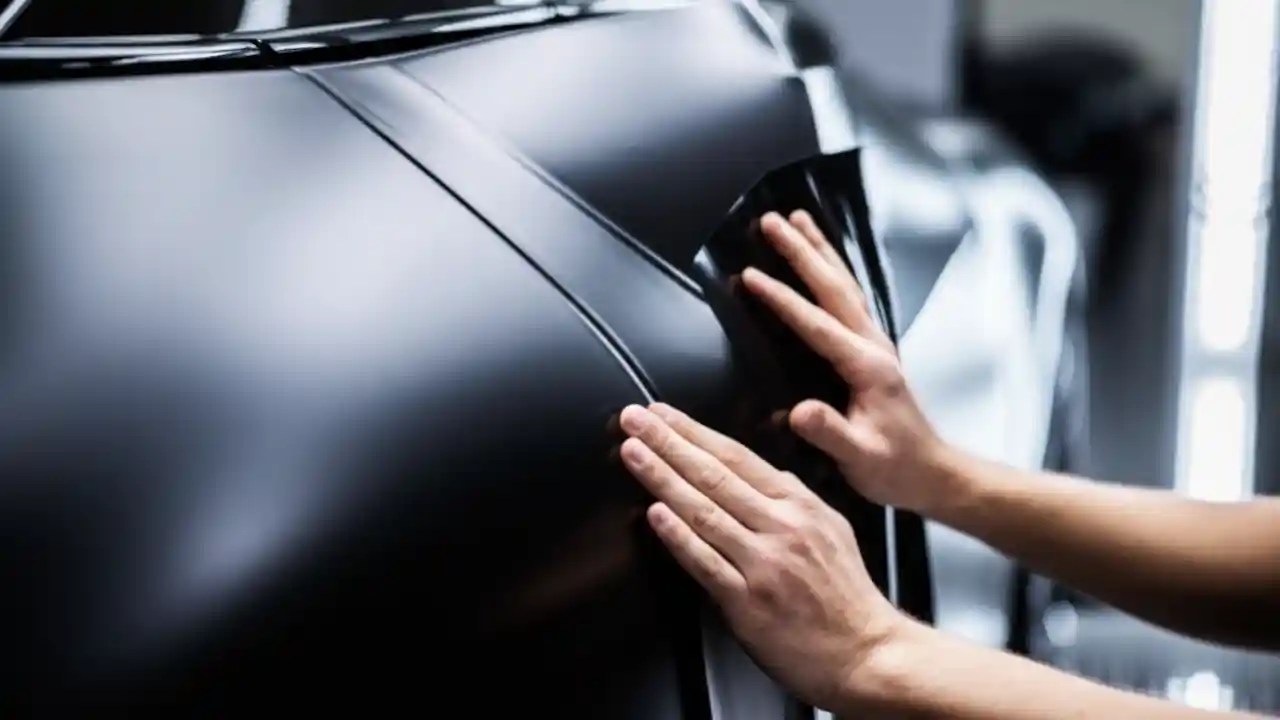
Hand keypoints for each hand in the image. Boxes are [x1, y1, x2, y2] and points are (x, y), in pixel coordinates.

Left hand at [617, 402, 901, 711]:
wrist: (868, 655)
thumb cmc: (848, 597)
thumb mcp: (834, 529)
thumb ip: (797, 498)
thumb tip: (769, 474)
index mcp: (799, 505)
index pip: (737, 456)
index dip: (694, 431)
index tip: (662, 414)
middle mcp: (781, 527)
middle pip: (714, 474)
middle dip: (668, 442)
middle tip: (634, 419)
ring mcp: (763, 564)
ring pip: (704, 511)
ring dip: (662, 478)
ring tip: (633, 453)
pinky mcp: (748, 602)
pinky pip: (706, 562)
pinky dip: (678, 536)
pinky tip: (655, 514)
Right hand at [742, 211, 954, 514]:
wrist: (932, 474)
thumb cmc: (896, 469)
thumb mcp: (861, 458)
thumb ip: (831, 433)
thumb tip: (798, 412)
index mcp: (866, 367)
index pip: (816, 324)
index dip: (782, 299)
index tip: (750, 276)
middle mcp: (873, 346)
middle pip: (833, 287)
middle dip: (801, 251)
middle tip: (772, 220)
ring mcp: (875, 344)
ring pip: (843, 284)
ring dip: (819, 250)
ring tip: (796, 218)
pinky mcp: (872, 351)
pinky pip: (848, 298)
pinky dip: (832, 270)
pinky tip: (821, 261)